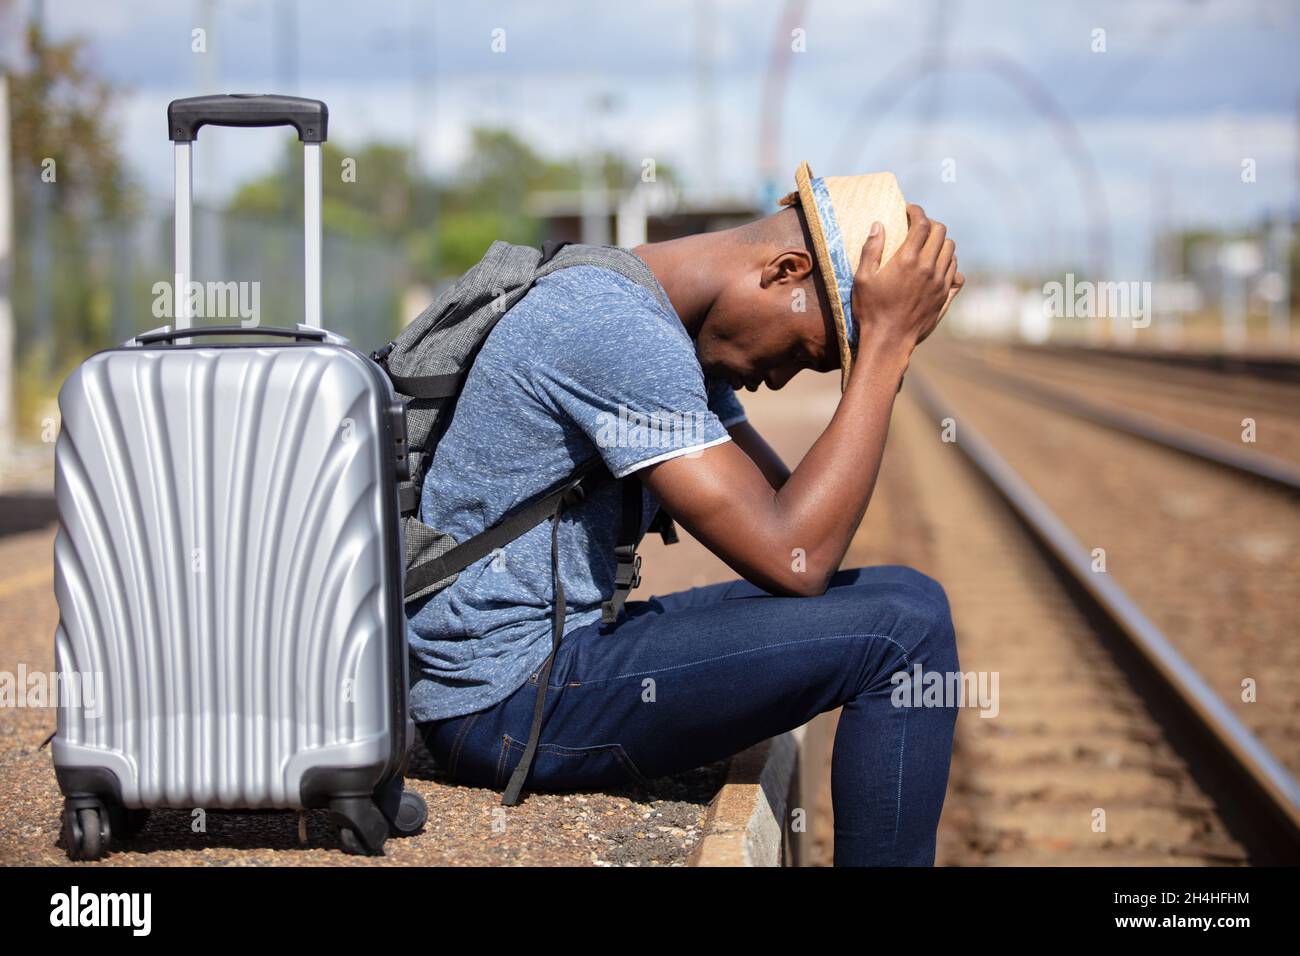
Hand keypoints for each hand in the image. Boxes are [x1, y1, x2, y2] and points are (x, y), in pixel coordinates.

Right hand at [850, 203, 960, 358]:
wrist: (889, 341)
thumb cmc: (871, 310)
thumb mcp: (862, 279)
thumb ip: (871, 249)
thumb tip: (878, 225)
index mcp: (907, 260)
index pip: (921, 224)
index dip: (916, 211)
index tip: (909, 210)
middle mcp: (928, 268)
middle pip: (941, 232)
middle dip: (930, 224)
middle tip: (918, 227)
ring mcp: (940, 283)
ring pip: (951, 251)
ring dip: (941, 242)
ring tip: (927, 246)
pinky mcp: (945, 297)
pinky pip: (956, 272)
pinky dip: (949, 263)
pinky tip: (938, 267)